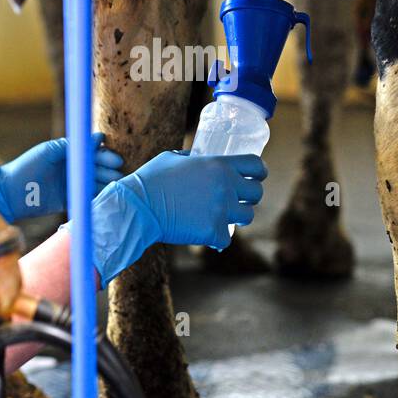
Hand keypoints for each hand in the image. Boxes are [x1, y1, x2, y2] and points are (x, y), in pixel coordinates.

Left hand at [0, 133, 123, 222]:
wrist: (10, 193)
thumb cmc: (27, 167)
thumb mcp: (49, 151)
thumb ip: (72, 145)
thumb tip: (98, 137)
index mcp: (67, 154)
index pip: (92, 153)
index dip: (105, 156)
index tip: (116, 160)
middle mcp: (71, 168)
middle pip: (96, 169)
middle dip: (109, 171)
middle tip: (119, 175)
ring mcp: (70, 184)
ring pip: (94, 183)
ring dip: (106, 185)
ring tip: (116, 188)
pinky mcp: (68, 200)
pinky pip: (86, 198)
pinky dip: (97, 198)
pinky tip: (107, 198)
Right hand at [89, 150, 266, 286]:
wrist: (138, 207)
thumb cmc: (150, 180)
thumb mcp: (172, 159)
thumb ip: (191, 159)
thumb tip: (195, 160)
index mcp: (219, 165)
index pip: (256, 166)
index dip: (259, 172)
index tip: (256, 177)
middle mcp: (226, 186)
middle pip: (256, 193)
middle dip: (248, 197)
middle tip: (237, 200)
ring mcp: (221, 210)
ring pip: (247, 216)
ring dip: (236, 217)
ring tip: (220, 216)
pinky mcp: (213, 231)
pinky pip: (226, 239)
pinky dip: (217, 239)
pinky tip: (205, 234)